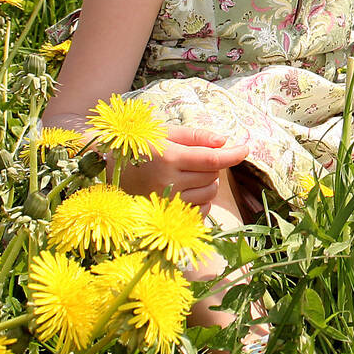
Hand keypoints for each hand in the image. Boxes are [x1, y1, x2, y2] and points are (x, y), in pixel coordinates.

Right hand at [104, 124, 249, 205]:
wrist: (108, 173)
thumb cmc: (140, 149)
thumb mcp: (165, 135)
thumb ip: (195, 137)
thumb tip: (224, 141)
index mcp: (168, 158)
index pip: (212, 159)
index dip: (233, 154)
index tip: (245, 149)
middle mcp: (168, 182)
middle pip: (213, 175)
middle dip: (212, 166)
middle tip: (194, 160)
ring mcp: (167, 203)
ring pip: (209, 194)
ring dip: (207, 183)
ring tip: (187, 175)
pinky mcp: (168, 218)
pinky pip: (201, 211)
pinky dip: (202, 201)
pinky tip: (186, 191)